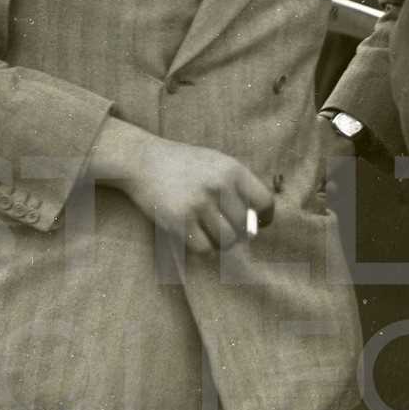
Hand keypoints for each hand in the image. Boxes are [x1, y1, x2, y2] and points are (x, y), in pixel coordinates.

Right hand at [117, 135, 274, 258]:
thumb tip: (257, 225)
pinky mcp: (179, 221)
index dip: (264, 217)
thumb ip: (238, 187)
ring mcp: (198, 204)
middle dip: (238, 231)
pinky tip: (195, 235)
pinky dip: (203, 247)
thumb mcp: (217, 163)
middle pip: (245, 226)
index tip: (258, 223)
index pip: (265, 202)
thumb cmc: (185, 165)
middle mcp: (218, 186)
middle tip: (224, 227)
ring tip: (209, 232)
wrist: (143, 160)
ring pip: (226, 240)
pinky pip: (204, 249)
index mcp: (233, 170)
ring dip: (220, 242)